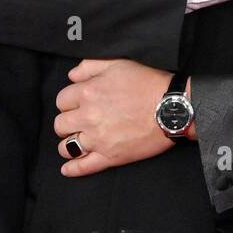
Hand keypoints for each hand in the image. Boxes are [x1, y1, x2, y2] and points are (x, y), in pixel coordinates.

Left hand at [54, 59, 175, 176]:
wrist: (171, 108)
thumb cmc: (148, 83)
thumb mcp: (118, 63)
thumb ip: (90, 66)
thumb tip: (72, 76)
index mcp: (88, 93)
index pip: (62, 100)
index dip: (69, 101)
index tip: (78, 103)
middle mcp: (88, 117)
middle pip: (60, 124)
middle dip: (67, 122)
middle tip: (78, 121)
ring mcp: (97, 139)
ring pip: (67, 147)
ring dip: (68, 144)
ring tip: (75, 141)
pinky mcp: (110, 157)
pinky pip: (83, 166)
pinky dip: (72, 169)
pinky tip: (67, 168)